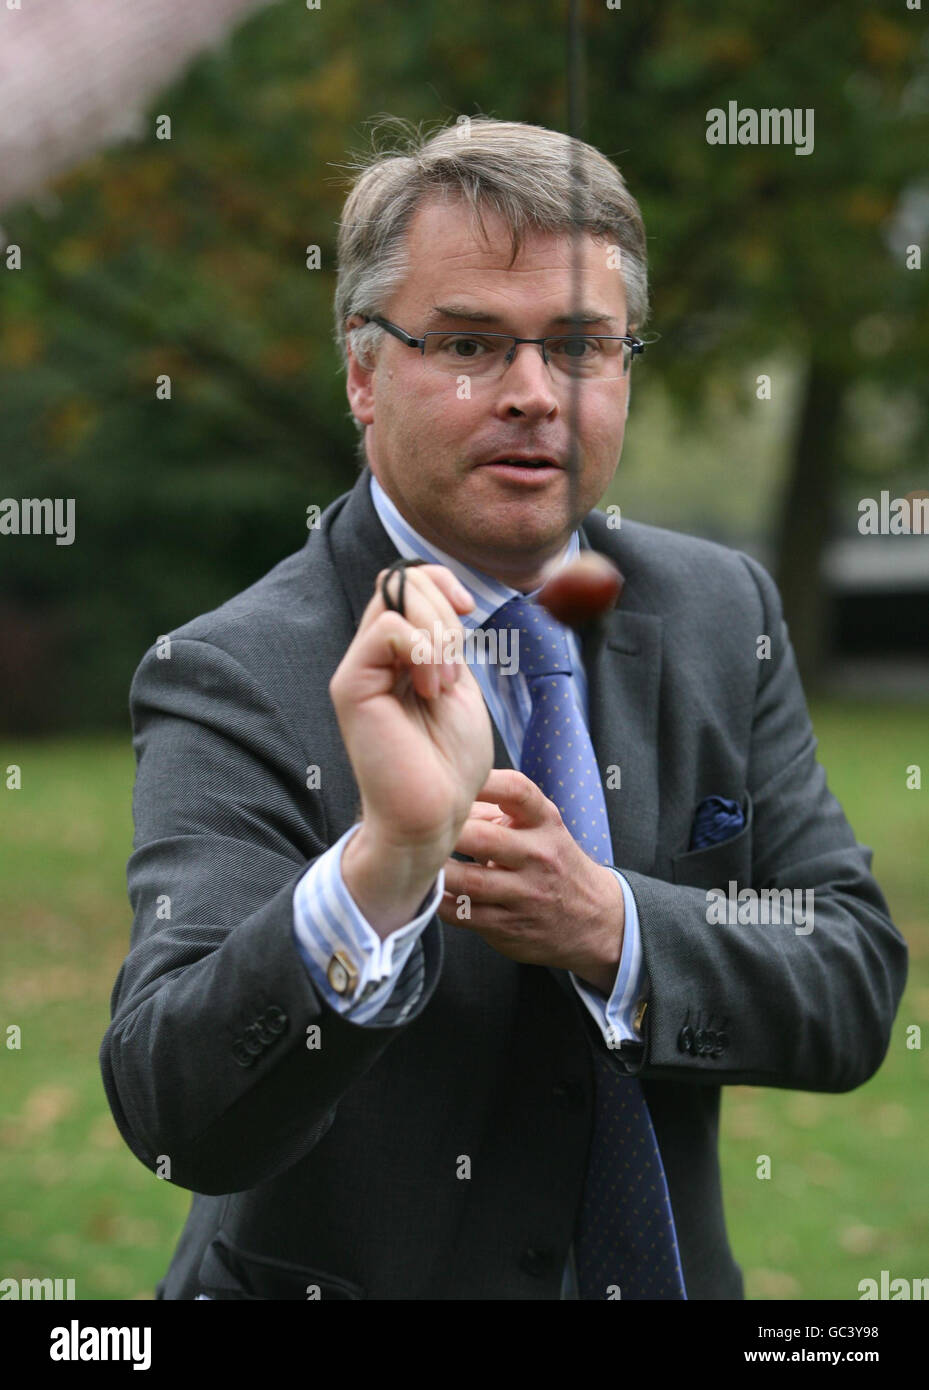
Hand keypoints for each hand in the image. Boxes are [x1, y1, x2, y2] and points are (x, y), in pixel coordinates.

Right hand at [330, 563, 493, 863]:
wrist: (434, 815)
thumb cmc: (449, 765)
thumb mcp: (459, 686)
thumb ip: (445, 643)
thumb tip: (445, 599)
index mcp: (397, 653)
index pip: (406, 580)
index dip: (441, 580)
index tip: (469, 609)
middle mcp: (372, 656)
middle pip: (402, 580)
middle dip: (445, 612)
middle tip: (453, 671)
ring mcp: (358, 669)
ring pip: (395, 599)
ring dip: (438, 636)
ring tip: (442, 685)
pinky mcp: (351, 686)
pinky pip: (388, 630)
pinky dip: (424, 652)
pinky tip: (430, 690)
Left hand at [437, 769, 624, 993]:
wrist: (594, 919)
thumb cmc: (553, 863)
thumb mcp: (541, 828)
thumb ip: (494, 812)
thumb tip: (444, 801)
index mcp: (545, 823)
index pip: (517, 791)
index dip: (482, 781)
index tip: (451, 774)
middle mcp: (539, 856)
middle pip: (486, 839)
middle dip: (449, 832)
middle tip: (415, 824)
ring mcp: (525, 895)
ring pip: (472, 882)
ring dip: (438, 871)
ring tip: (410, 859)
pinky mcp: (509, 927)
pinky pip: (464, 915)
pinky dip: (438, 902)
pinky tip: (423, 890)